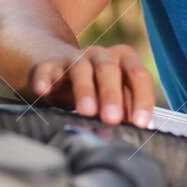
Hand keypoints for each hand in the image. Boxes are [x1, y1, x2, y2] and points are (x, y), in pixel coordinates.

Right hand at [25, 44, 155, 126]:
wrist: (58, 70)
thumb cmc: (96, 90)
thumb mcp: (114, 98)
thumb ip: (125, 110)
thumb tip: (133, 131)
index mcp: (122, 59)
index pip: (137, 75)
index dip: (142, 99)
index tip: (141, 124)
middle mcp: (99, 55)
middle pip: (108, 69)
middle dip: (112, 95)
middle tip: (112, 119)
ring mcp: (72, 58)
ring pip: (80, 69)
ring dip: (84, 90)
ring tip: (86, 112)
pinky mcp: (47, 65)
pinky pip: (46, 70)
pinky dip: (45, 80)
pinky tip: (44, 91)